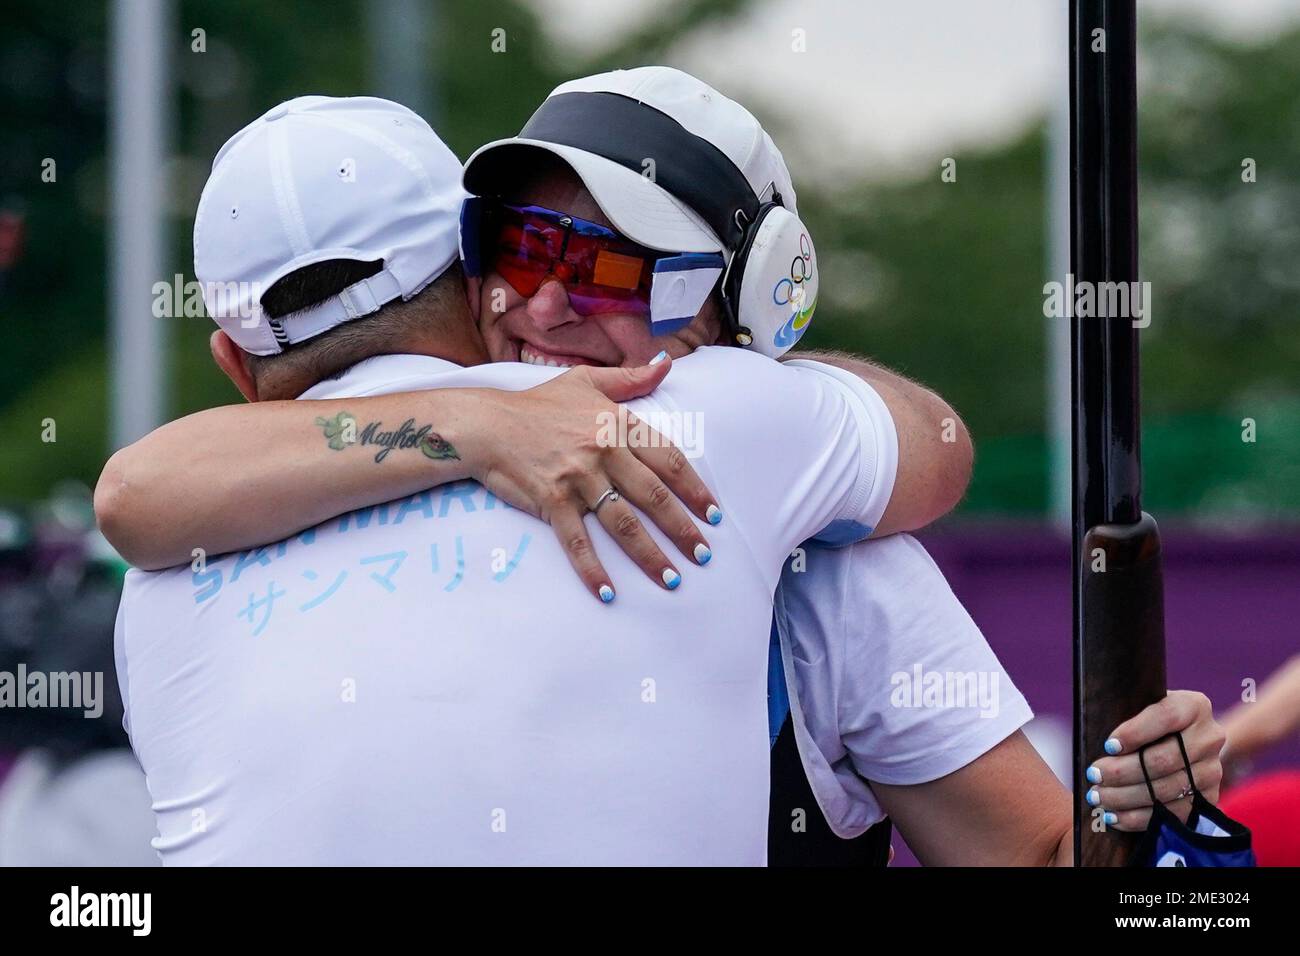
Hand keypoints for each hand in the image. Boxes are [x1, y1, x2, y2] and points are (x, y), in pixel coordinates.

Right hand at [461, 354, 720, 600]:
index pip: (668, 460)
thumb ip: (630, 378)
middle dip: (683, 529)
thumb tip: (666, 364)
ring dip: (650, 556)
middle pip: (654, 496)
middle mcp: (604, 452)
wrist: (487, 425)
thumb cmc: (538, 404)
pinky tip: (608, 593)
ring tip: (672, 579)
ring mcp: (578, 478)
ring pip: (624, 524)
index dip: (694, 489)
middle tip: (704, 555)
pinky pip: (578, 542)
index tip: (713, 513)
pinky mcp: (552, 501)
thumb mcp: (586, 382)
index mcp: (617, 425)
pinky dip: (593, 570)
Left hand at [1084, 691, 1225, 830]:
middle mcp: (1209, 737)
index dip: (1135, 732)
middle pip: (1163, 759)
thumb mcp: (1141, 705)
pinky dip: (1138, 817)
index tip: (1108, 746)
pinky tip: (1114, 816)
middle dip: (1122, 770)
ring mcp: (1212, 770)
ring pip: (1166, 789)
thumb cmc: (1146, 720)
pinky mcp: (1208, 797)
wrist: (1179, 741)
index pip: (1165, 717)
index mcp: (1194, 706)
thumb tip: (1099, 736)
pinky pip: (1172, 813)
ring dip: (1125, 796)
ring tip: (1097, 796)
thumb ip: (1127, 712)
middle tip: (1093, 774)